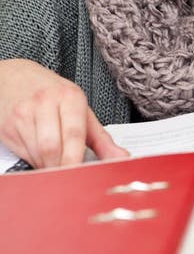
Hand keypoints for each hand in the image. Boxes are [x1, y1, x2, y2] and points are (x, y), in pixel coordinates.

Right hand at [0, 59, 128, 167]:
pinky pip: (23, 153)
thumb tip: (121, 158)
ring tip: (54, 162)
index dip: (75, 160)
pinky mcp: (9, 125)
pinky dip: (34, 160)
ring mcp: (24, 112)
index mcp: (70, 97)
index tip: (80, 175)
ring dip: (47, 165)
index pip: (74, 134)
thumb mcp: (82, 110)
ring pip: (37, 153)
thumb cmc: (54, 95)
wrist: (16, 77)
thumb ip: (102, 139)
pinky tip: (39, 154)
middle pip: (52, 148)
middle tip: (68, 175)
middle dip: (60, 168)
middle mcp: (46, 101)